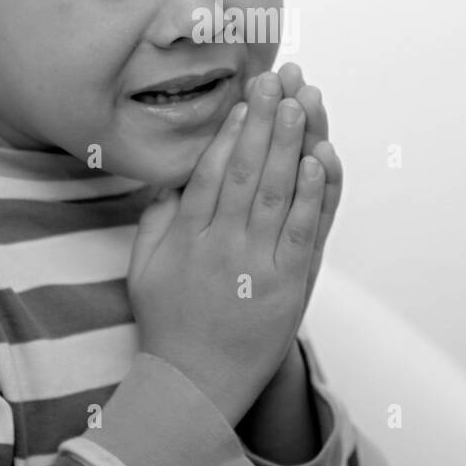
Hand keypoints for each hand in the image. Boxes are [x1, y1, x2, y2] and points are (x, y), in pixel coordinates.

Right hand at [128, 70, 327, 425]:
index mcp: (187, 236)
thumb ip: (156, 216)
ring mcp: (259, 266)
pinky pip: (306, 233)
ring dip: (293, 143)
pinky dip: (315, 196)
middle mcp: (223, 246)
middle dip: (265, 120)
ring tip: (304, 101)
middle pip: (248, 171)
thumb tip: (173, 172)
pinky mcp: (290, 287)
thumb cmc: (168, 322)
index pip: (212, 171)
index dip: (231, 129)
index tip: (246, 96)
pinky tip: (321, 160)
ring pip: (280, 193)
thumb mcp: (144, 266)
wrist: (194, 386)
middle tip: (279, 78)